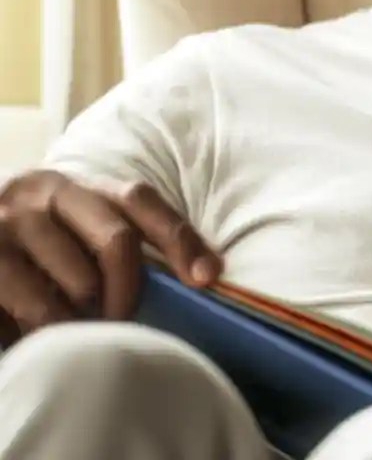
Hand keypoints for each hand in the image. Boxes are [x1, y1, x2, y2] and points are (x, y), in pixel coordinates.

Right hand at [0, 170, 220, 344]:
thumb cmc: (38, 254)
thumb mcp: (79, 236)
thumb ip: (128, 244)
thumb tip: (204, 277)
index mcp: (82, 185)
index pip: (141, 200)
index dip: (180, 238)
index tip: (208, 277)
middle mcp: (45, 192)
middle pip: (118, 240)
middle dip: (131, 291)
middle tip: (124, 321)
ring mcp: (8, 222)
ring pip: (80, 283)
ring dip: (89, 316)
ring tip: (78, 327)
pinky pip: (39, 308)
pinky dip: (54, 330)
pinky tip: (48, 332)